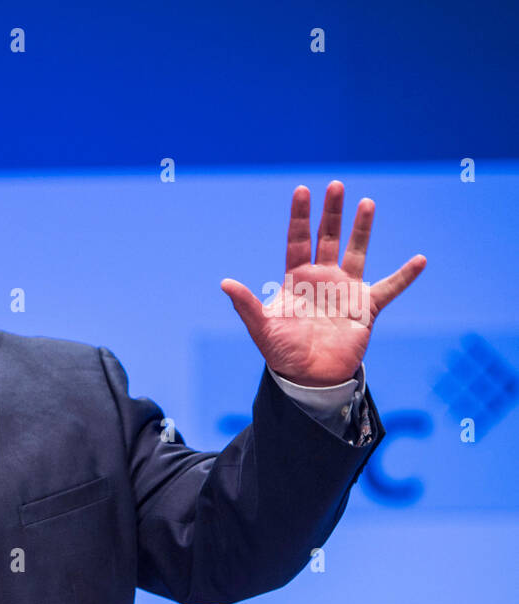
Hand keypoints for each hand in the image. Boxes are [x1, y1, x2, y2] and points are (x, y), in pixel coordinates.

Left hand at [220, 181, 425, 386]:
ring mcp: (345, 290)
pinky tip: (420, 260)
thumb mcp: (261, 328)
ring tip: (366, 203)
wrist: (309, 377)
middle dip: (331, 212)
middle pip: (328, 237)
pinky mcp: (366, 307)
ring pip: (356, 252)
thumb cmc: (282, 352)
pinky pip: (390, 288)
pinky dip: (405, 276)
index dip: (299, 217)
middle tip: (336, 185)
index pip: (298, 240)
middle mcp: (322, 279)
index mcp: (296, 279)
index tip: (301, 190)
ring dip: (362, 229)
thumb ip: (246, 305)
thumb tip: (224, 283)